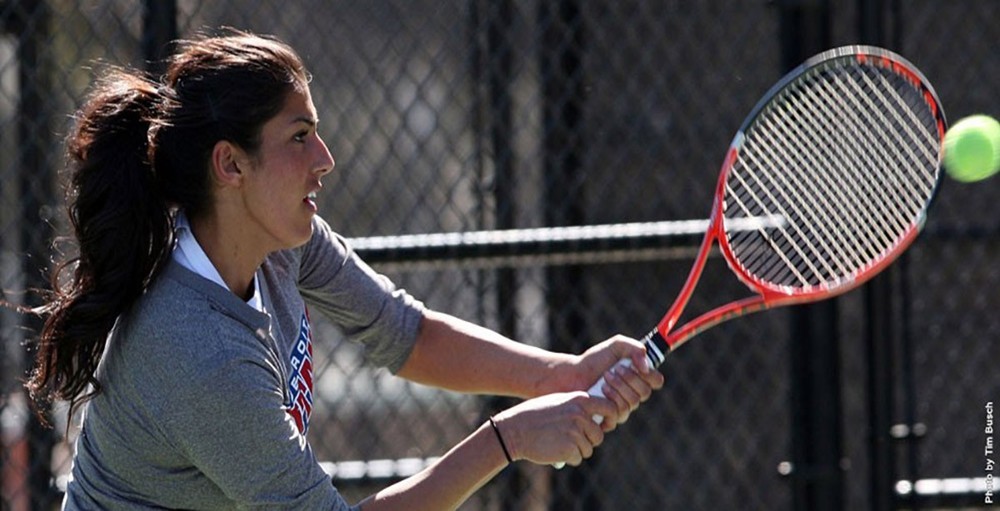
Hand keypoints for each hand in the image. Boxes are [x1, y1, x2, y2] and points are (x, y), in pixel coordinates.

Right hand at [491, 392, 619, 466]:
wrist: (514, 429)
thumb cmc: (535, 415)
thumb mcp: (558, 402)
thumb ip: (578, 407)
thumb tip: (596, 417)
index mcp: (580, 400)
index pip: (611, 408)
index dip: (610, 420)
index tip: (604, 426)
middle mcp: (580, 415)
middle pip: (598, 435)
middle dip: (588, 441)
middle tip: (572, 440)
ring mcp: (575, 432)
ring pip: (588, 449)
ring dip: (577, 450)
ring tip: (559, 443)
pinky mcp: (569, 449)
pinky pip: (577, 458)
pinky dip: (568, 458)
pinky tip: (555, 450)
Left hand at [570, 335, 664, 428]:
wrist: (574, 374)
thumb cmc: (595, 360)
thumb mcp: (616, 346)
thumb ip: (634, 348)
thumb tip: (646, 367)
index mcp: (639, 378)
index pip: (657, 381)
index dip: (649, 374)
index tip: (635, 365)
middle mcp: (634, 394)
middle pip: (645, 392)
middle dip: (629, 379)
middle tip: (614, 369)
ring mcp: (624, 407)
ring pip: (633, 402)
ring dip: (618, 387)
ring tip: (604, 378)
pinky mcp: (611, 418)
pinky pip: (620, 413)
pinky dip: (611, 399)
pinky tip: (600, 391)